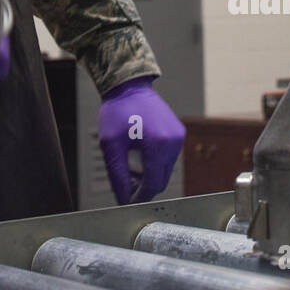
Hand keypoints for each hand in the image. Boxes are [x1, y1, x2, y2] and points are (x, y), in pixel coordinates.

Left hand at [98, 77, 185, 203]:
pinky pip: (168, 158)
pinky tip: (139, 157)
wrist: (129, 87)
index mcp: (158, 144)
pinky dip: (155, 163)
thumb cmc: (118, 111)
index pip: (153, 184)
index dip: (139, 197)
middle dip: (144, 188)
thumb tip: (123, 200)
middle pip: (161, 180)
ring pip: (165, 170)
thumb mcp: (111, 146)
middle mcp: (173, 142)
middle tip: (126, 187)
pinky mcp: (178, 134)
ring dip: (149, 175)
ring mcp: (178, 137)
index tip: (126, 202)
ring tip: (130, 169)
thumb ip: (118, 175)